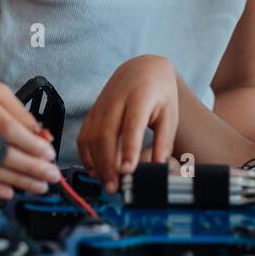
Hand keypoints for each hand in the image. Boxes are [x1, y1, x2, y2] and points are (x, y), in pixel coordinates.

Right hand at [78, 55, 178, 192]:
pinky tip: (96, 170)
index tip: (128, 171)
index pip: (132, 124)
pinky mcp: (93, 112)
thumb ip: (164, 140)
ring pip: (92, 136)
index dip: (129, 148)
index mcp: (140, 97)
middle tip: (115, 186)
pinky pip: (84, 135)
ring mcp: (101, 105)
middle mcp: (117, 100)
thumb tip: (158, 166)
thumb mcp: (170, 113)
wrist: (142, 68)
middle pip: (107, 134)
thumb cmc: (159, 93)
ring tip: (108, 183)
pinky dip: (87, 155)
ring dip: (97, 163)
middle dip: (109, 163)